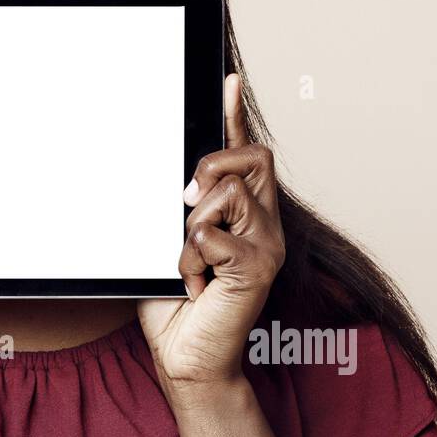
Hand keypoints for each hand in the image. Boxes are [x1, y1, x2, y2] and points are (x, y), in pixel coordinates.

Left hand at [138, 73, 284, 393]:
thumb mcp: (170, 241)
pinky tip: (196, 283)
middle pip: (251, 156)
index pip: (243, 153)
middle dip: (211, 165)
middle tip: (186, 204)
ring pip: (226, 191)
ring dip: (192, 223)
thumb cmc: (177, 303)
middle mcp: (266, 223)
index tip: (227, 80)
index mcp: (245, 214)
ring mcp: (267, 244)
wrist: (186, 356)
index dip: (234, 115)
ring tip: (191, 260)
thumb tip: (170, 178)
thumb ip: (177, 209)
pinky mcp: (258, 266)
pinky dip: (189, 256)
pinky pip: (210, 233)